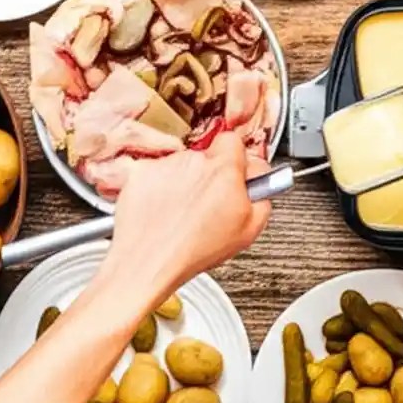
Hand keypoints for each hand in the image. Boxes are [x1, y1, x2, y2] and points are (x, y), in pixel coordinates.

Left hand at [108, 132, 270, 291]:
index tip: (235, 174)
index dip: (235, 157)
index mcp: (224, 169)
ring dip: (184, 184)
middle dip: (209, 177)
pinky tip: (164, 213)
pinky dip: (159, 190)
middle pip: (206, 157)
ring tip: (182, 215)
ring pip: (181, 167)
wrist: (148, 261)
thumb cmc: (194, 250)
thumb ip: (262, 196)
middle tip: (209, 204)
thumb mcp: (249, 230)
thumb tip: (261, 184)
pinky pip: (156, 175)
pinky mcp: (140, 174)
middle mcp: (193, 160)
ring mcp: (164, 165)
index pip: (233, 141)